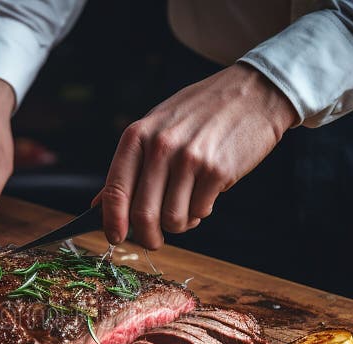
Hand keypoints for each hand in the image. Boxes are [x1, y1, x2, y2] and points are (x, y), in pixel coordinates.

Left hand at [93, 63, 297, 248]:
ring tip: (188, 204)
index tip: (115, 237)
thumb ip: (129, 167)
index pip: (115, 190)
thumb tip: (98, 206)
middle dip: (147, 237)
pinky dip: (201, 211)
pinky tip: (207, 192)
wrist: (253, 94)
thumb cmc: (200, 113)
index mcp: (138, 136)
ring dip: (180, 223)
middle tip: (154, 240)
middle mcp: (160, 147)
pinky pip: (200, 212)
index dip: (112, 222)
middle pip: (142, 215)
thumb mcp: (156, 127)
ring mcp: (189, 159)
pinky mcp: (216, 171)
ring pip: (173, 220)